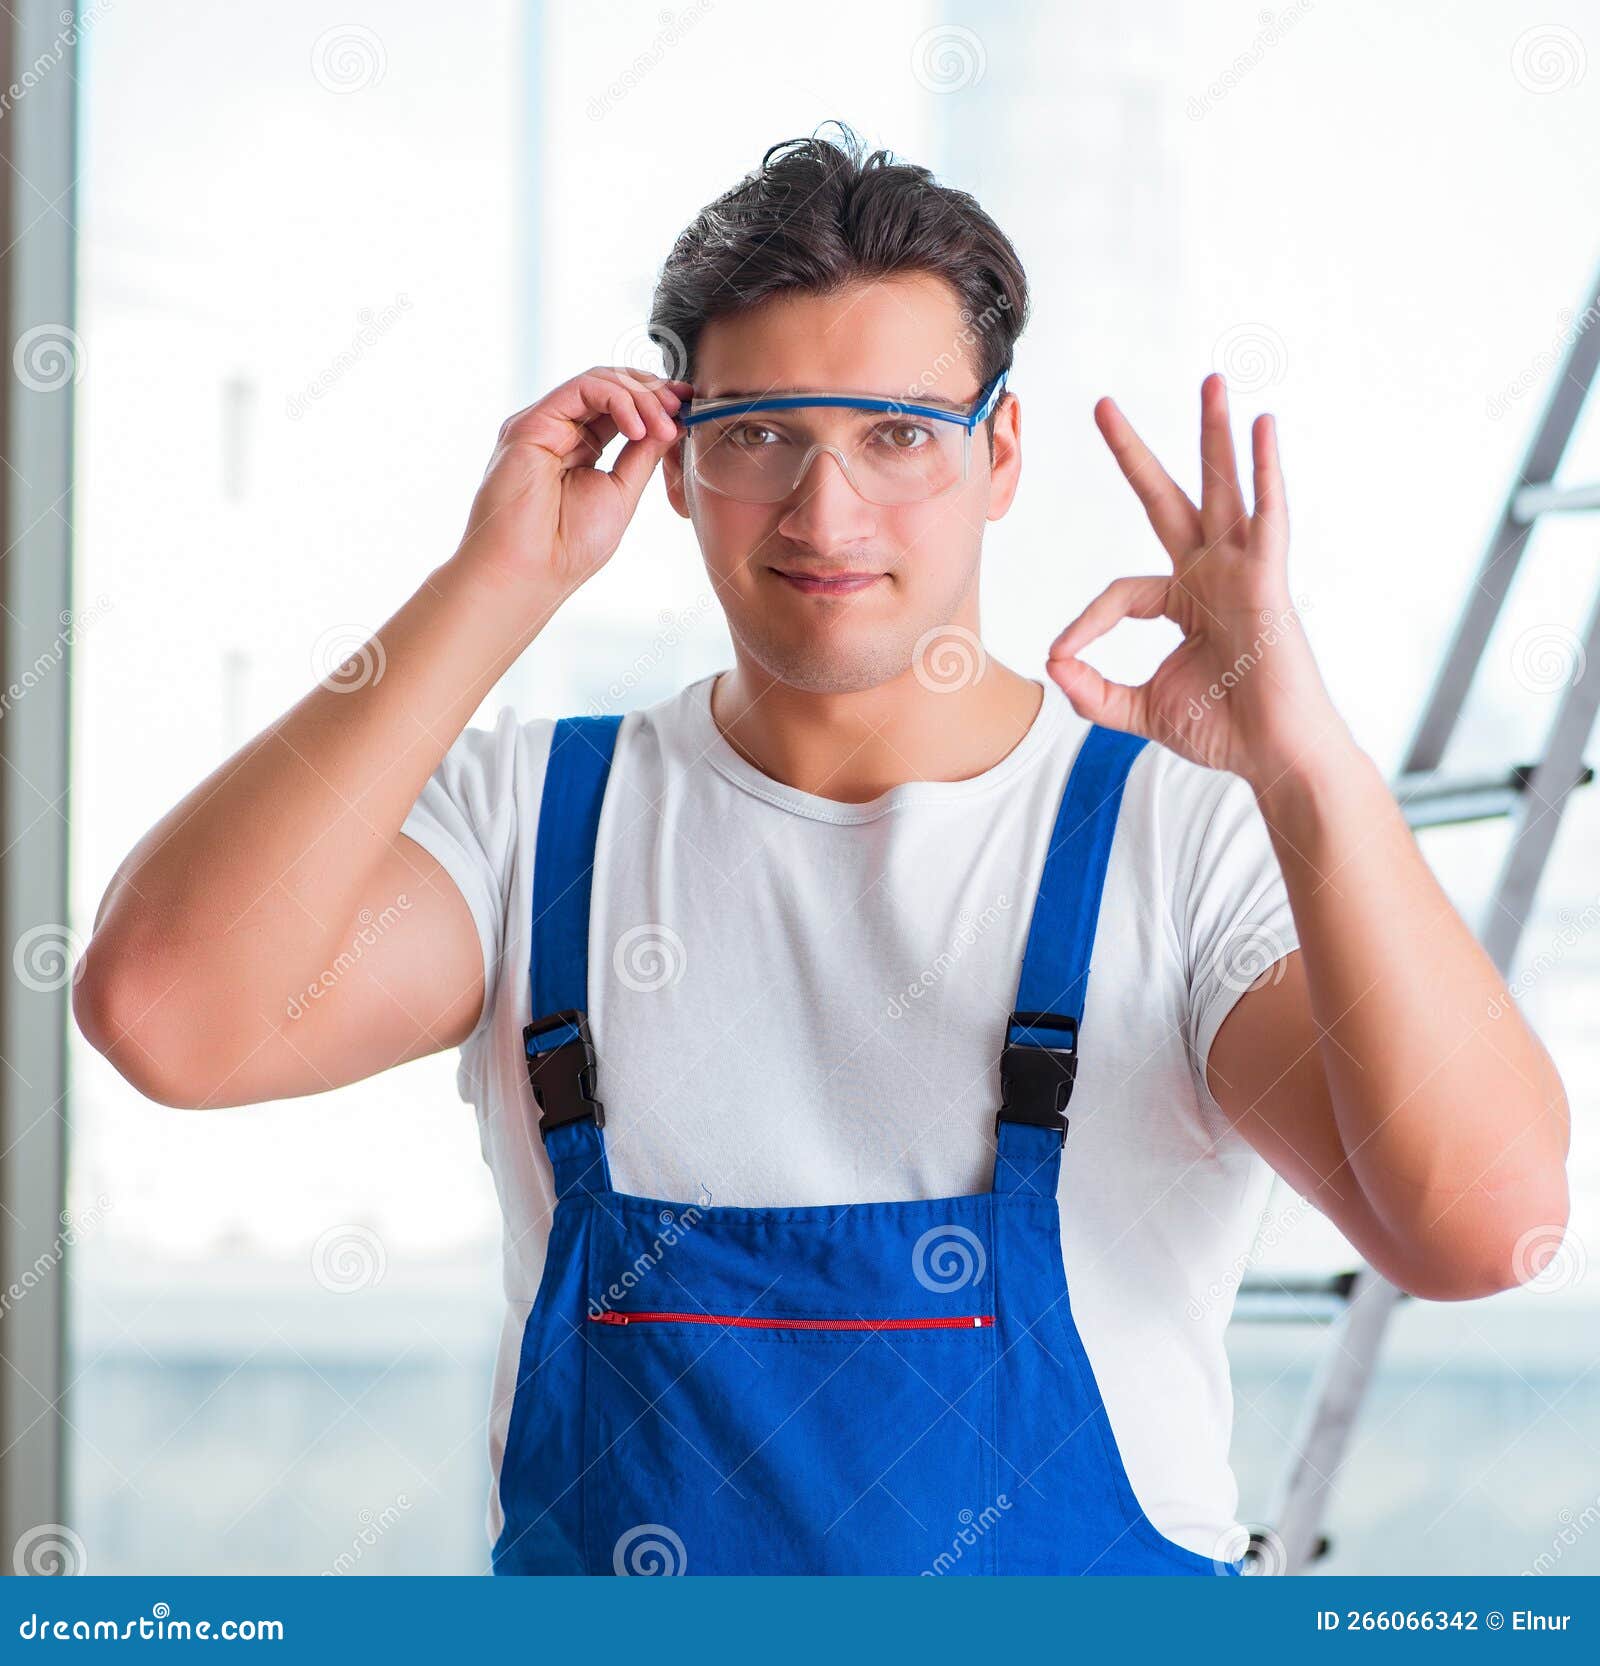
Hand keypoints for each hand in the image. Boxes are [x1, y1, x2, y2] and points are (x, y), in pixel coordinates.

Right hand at [454, 366, 689, 598]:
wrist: (531, 571)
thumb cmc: (570, 547)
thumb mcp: (622, 493)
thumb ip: (642, 455)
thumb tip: (671, 424)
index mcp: (581, 449)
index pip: (621, 408)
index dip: (657, 401)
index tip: (689, 406)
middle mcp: (561, 431)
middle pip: (612, 387)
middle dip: (653, 392)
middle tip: (681, 407)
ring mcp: (544, 425)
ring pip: (599, 380)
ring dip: (641, 396)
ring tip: (664, 425)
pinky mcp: (530, 422)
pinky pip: (581, 388)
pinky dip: (618, 399)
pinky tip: (638, 429)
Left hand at [1047, 373, 1343, 788]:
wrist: (1273, 757)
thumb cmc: (1222, 731)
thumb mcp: (1138, 711)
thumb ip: (1092, 692)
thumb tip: (1051, 664)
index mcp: (1182, 601)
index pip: (1117, 593)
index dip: (1085, 624)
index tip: (1064, 656)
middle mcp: (1211, 576)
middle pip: (1167, 499)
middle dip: (1135, 454)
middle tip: (1101, 405)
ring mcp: (1243, 572)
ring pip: (1224, 489)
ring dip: (1215, 434)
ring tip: (1211, 380)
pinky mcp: (1270, 581)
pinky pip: (1269, 517)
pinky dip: (1267, 472)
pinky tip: (1262, 427)